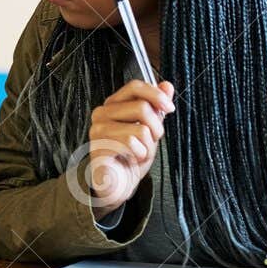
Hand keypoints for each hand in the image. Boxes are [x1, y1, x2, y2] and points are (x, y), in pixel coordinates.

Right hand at [86, 79, 174, 215]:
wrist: (118, 182)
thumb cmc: (131, 155)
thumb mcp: (150, 128)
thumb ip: (156, 107)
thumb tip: (166, 85)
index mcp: (113, 105)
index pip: (135, 86)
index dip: (156, 94)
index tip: (169, 108)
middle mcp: (102, 113)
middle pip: (142, 107)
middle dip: (156, 127)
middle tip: (152, 140)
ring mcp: (98, 130)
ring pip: (140, 128)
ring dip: (149, 145)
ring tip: (140, 152)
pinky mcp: (99, 147)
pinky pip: (131, 143)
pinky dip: (140, 154)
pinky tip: (132, 159)